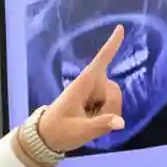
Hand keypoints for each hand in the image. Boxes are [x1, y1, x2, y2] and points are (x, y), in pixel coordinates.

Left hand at [37, 24, 127, 151]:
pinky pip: (112, 107)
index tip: (119, 28)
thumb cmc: (58, 131)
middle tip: (91, 122)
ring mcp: (93, 94)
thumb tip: (121, 122)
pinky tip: (92, 122)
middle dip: (111, 107)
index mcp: (82, 85)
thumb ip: (101, 125)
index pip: (100, 62)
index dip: (111, 46)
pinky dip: (106, 117)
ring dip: (108, 113)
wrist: (46, 138)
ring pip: (114, 100)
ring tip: (88, 122)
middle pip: (114, 90)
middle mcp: (90, 86)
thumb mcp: (80, 131)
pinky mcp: (95, 102)